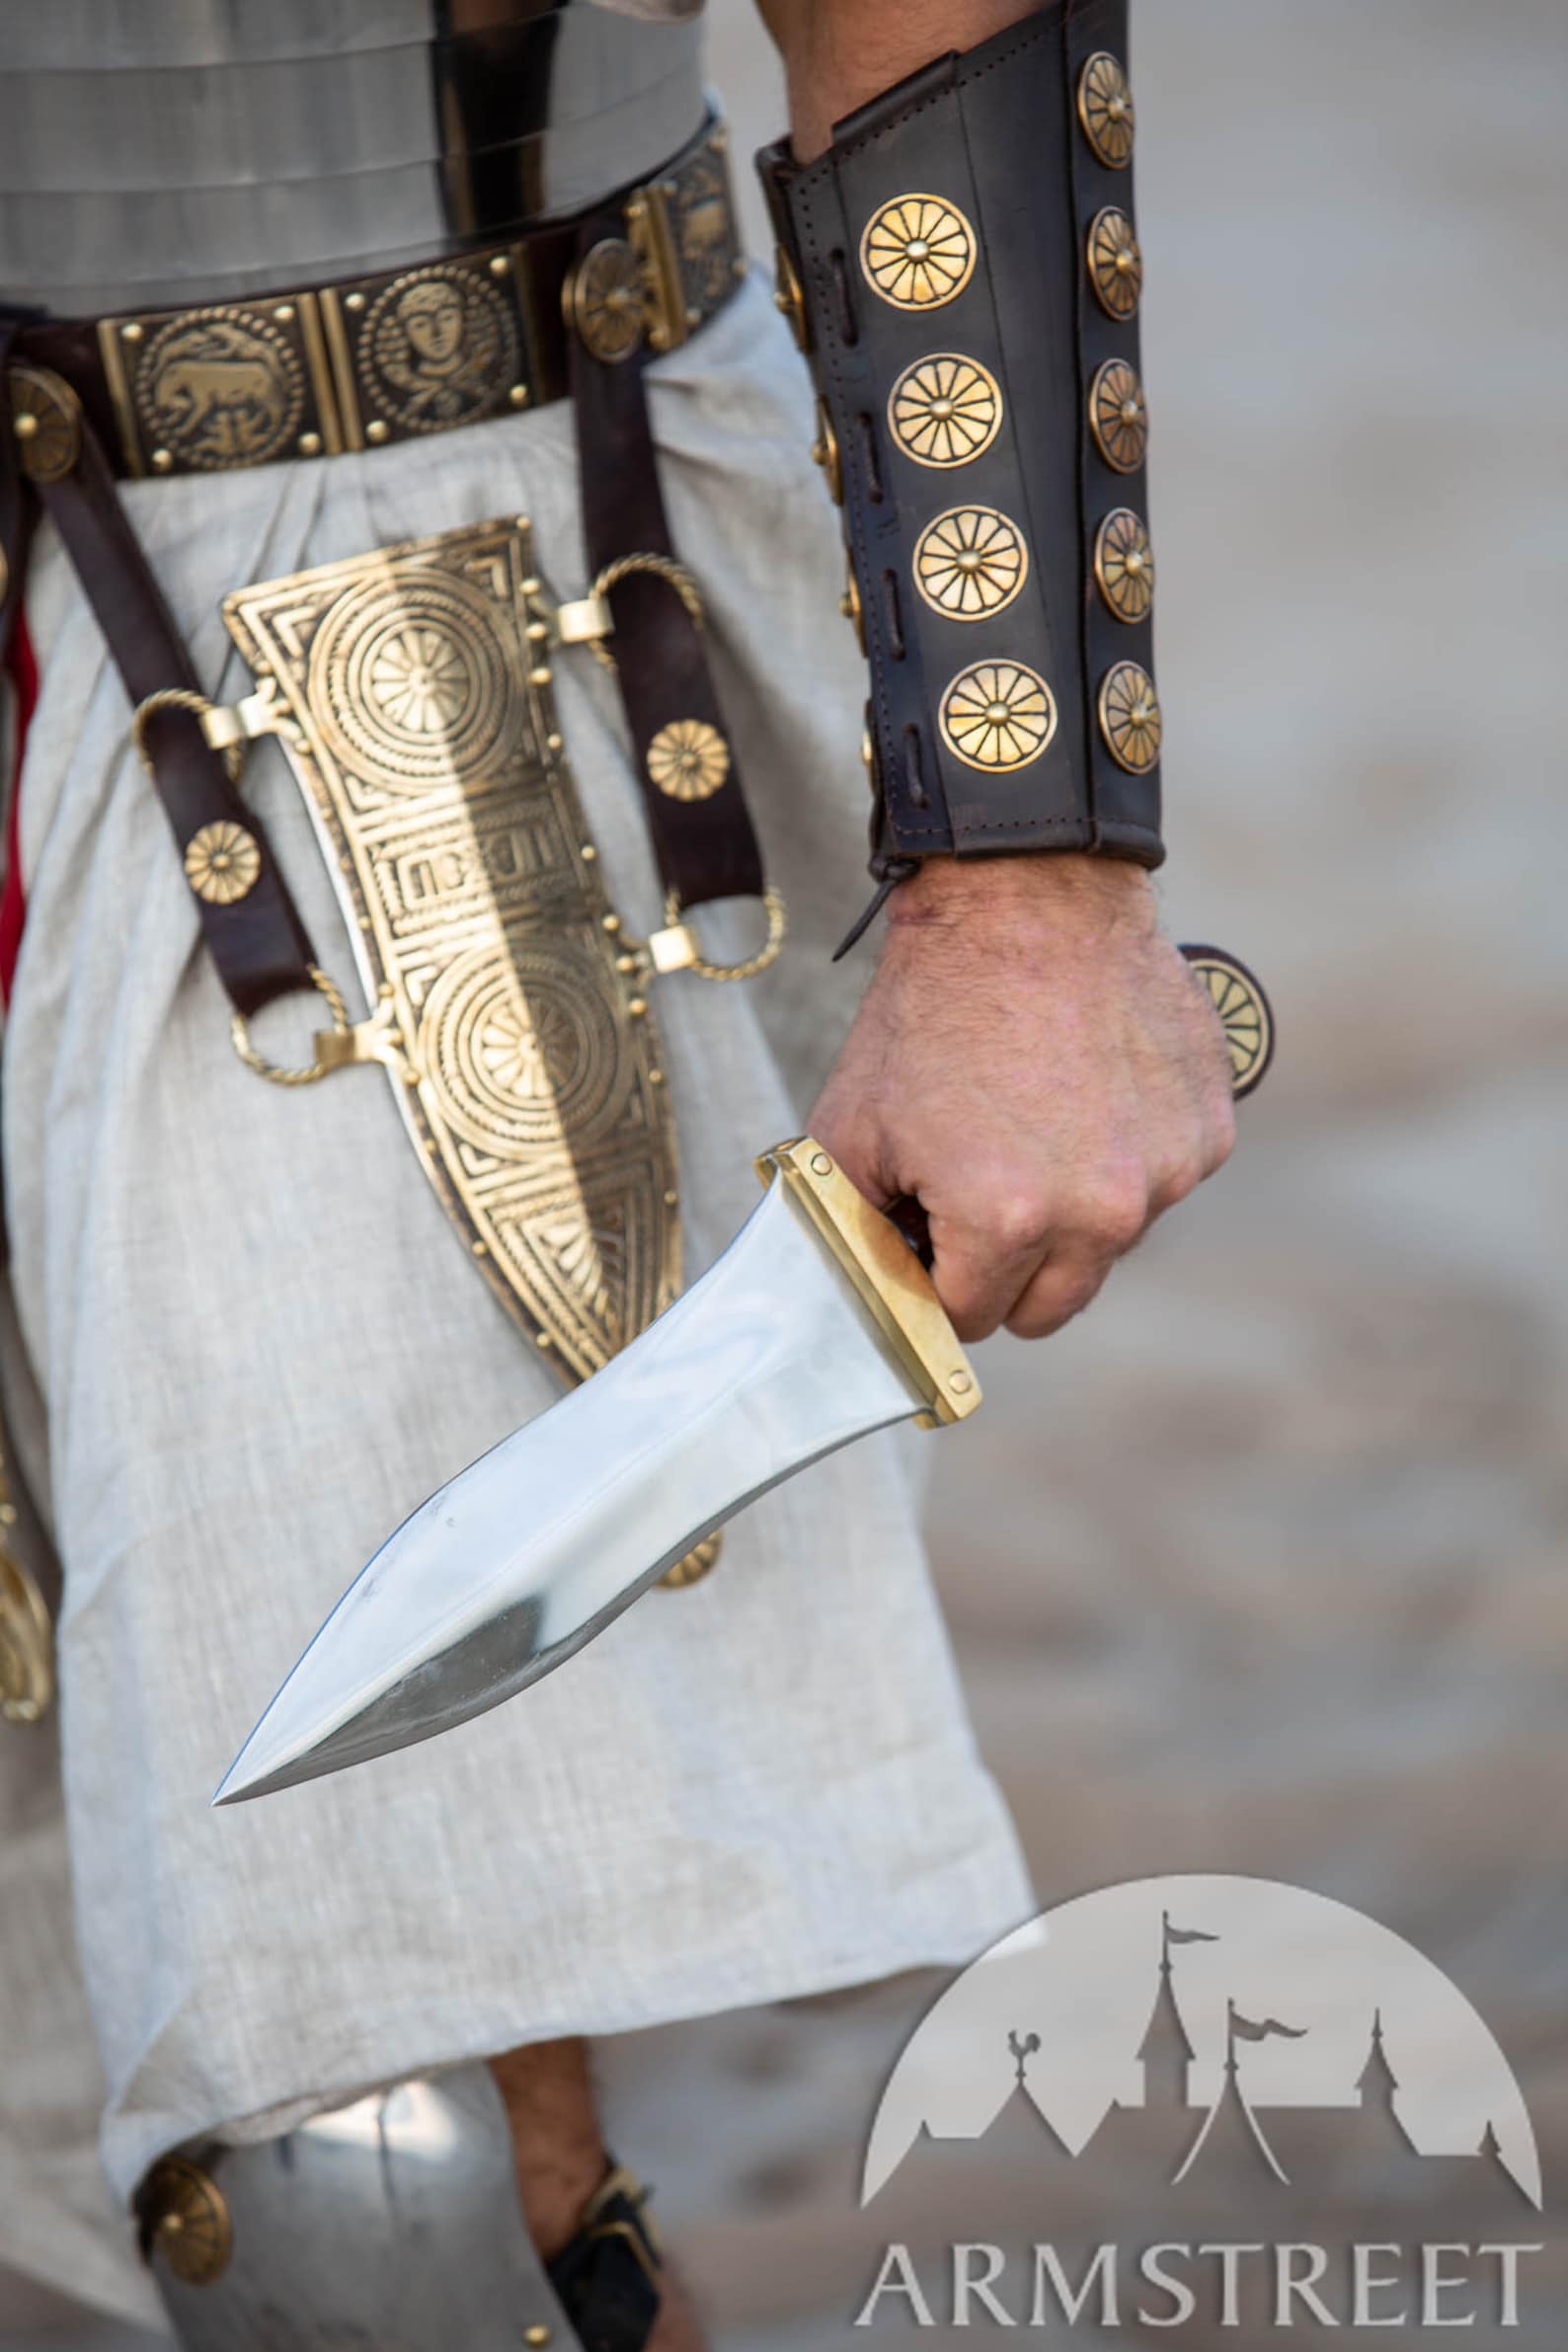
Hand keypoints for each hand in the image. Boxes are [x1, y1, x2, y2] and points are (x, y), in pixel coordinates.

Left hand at [809, 856, 1236, 1340]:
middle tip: (977, 1198)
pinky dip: (1124, 1158)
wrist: (1027, 897)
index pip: (970, 1317)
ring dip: (1071, 1212)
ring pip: (1108, 1247)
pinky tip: (1087, 1093)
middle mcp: (1101, 1212)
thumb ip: (856, 1227)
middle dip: (1005, 1271)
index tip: (929, 1240)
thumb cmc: (934, 1007)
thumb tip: (867, 1287)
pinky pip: (1158, 1184)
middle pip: (1049, 1307)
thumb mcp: (851, 1125)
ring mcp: (1166, 1173)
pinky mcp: (1208, 1131)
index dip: (938, 1281)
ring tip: (1033, 1125)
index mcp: (1006, 1221)